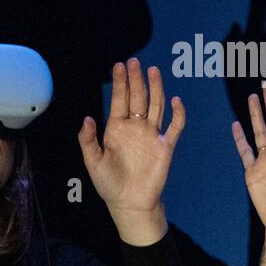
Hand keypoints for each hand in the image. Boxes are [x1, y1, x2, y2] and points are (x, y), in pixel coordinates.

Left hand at [79, 58, 184, 223]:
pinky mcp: (165, 146)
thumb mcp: (92, 162)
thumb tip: (87, 118)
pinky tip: (176, 100)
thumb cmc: (109, 184)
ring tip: (154, 71)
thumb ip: (88, 140)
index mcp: (116, 128)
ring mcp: (152, 135)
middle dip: (136, 80)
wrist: (130, 203)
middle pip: (138, 97)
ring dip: (155, 89)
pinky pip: (174, 127)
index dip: (119, 83)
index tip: (119, 66)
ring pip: (156, 106)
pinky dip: (177, 114)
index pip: (119, 100)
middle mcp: (135, 127)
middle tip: (134, 62)